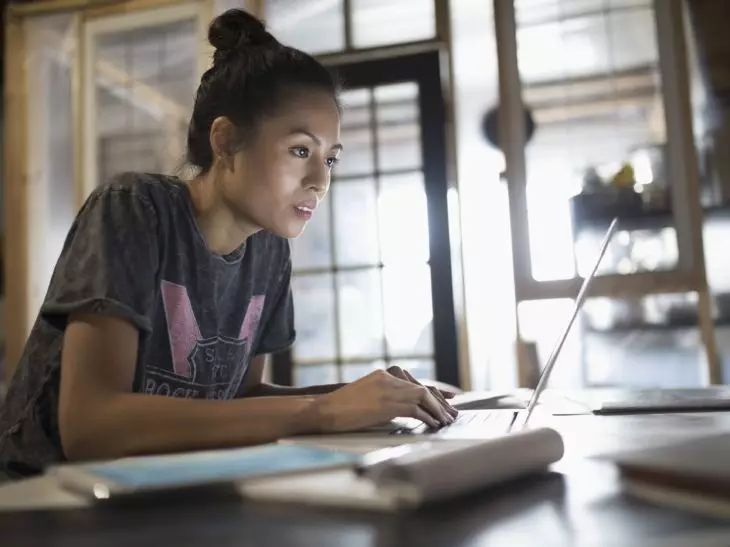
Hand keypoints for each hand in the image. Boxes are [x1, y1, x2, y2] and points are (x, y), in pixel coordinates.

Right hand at [314, 369, 456, 432]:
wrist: (325, 411)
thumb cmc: (341, 409)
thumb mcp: (366, 396)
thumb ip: (385, 398)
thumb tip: (404, 410)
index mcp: (383, 374)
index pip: (414, 382)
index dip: (433, 392)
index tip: (446, 400)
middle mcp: (388, 378)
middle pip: (422, 388)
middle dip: (439, 402)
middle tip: (450, 413)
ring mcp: (388, 390)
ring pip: (422, 397)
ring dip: (437, 410)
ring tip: (445, 421)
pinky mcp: (387, 404)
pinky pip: (415, 410)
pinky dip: (427, 417)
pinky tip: (433, 424)